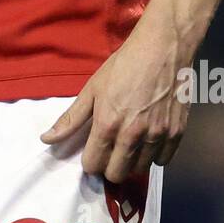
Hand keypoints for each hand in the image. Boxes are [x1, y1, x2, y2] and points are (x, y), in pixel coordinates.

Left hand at [40, 15, 190, 181]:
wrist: (162, 48)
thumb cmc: (124, 65)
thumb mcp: (92, 89)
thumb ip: (71, 118)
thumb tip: (46, 139)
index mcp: (107, 125)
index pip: (94, 165)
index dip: (90, 161)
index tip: (93, 152)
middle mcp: (132, 135)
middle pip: (117, 174)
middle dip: (109, 166)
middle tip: (111, 150)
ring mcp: (157, 135)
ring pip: (140, 170)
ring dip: (132, 161)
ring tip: (130, 144)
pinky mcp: (177, 133)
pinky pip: (163, 161)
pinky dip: (154, 156)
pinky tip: (149, 140)